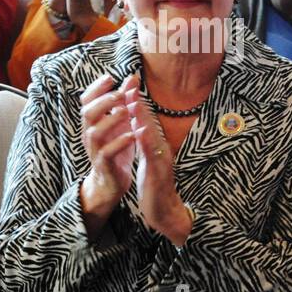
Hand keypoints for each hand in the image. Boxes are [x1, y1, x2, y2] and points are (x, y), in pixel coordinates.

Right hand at [78, 73, 134, 219]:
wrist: (111, 181)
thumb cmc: (116, 148)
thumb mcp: (122, 123)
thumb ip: (125, 102)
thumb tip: (132, 78)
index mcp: (93, 123)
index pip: (87, 101)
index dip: (96, 88)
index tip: (111, 76)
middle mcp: (90, 134)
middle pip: (87, 113)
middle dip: (103, 101)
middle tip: (120, 94)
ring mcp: (95, 150)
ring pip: (94, 132)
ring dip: (110, 120)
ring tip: (126, 112)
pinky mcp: (104, 164)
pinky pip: (107, 153)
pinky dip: (119, 142)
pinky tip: (132, 135)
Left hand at [122, 74, 191, 244]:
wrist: (163, 209)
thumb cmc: (154, 183)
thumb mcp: (148, 158)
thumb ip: (144, 141)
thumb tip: (138, 123)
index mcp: (155, 145)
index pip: (144, 120)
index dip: (136, 101)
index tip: (127, 83)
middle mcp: (161, 148)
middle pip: (149, 121)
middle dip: (139, 101)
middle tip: (130, 82)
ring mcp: (161, 159)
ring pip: (151, 134)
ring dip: (143, 117)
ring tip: (133, 100)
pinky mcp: (159, 172)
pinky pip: (152, 154)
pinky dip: (147, 141)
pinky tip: (140, 130)